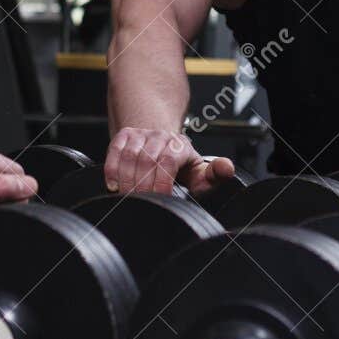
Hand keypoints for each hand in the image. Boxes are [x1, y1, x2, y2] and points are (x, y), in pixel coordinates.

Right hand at [104, 128, 235, 196]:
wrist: (161, 141)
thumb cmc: (182, 164)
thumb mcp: (200, 171)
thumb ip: (214, 174)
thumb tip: (226, 168)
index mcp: (181, 146)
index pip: (168, 162)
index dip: (162, 183)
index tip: (161, 199)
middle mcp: (161, 136)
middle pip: (147, 161)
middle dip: (143, 187)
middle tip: (142, 204)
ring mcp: (141, 134)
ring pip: (129, 157)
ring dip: (126, 181)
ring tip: (128, 199)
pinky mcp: (125, 135)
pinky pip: (114, 150)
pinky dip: (112, 170)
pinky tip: (114, 186)